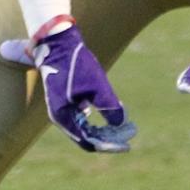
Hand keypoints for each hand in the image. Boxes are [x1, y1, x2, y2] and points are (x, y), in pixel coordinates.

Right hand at [0, 17, 136, 152]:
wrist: (58, 44)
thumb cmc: (76, 64)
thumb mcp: (96, 85)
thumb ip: (109, 106)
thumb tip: (122, 124)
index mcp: (63, 117)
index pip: (88, 141)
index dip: (109, 145)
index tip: (127, 144)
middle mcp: (61, 117)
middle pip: (87, 137)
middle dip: (109, 137)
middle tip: (130, 131)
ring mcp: (63, 110)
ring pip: (86, 129)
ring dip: (105, 129)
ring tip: (124, 125)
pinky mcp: (67, 102)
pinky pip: (83, 119)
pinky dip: (98, 119)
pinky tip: (111, 112)